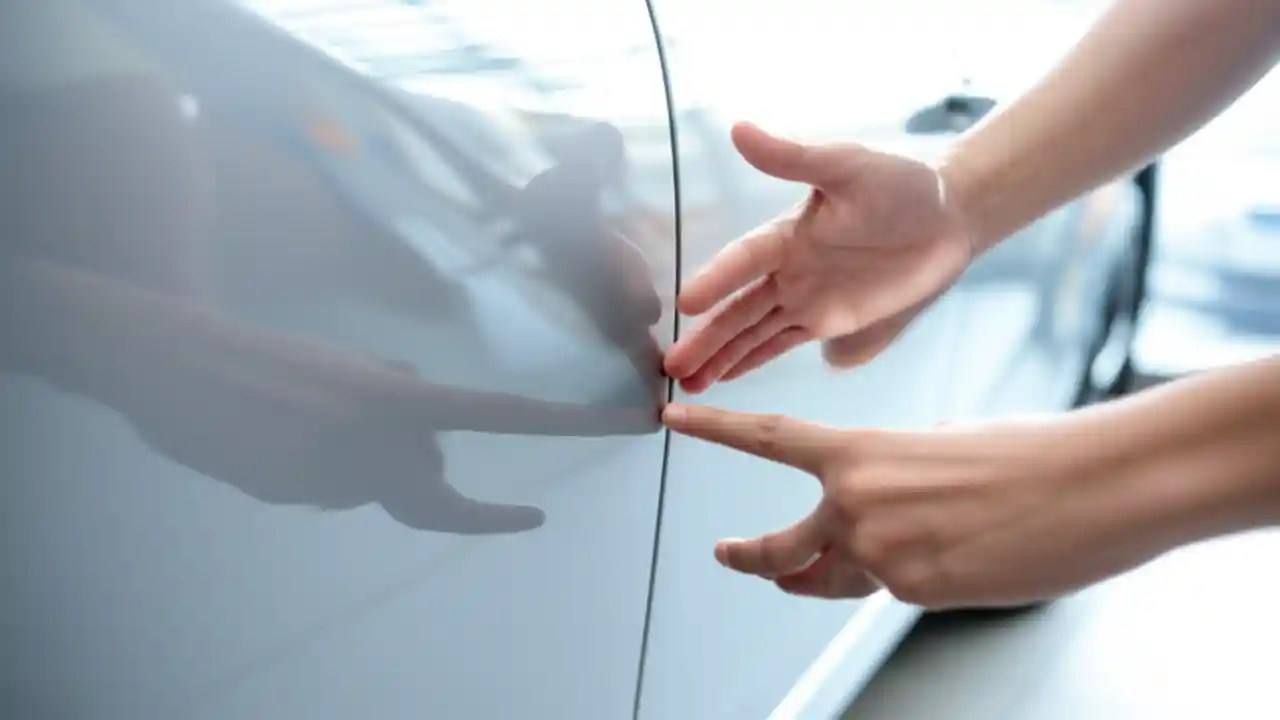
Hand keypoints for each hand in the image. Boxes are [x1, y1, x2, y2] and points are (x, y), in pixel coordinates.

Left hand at [662, 403, 1180, 608]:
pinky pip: (888, 588)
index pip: (767, 439)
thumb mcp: (939, 445)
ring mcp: (882, 557)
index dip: (713, 427)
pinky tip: (942, 559)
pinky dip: (903, 576)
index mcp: (859, 452)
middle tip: (726, 551)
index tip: (674, 415)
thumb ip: (888, 472)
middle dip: (747, 555)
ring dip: (817, 578)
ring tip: (799, 579)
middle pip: (780, 549)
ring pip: (831, 579)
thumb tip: (871, 505)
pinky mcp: (915, 594)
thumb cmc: (1027, 455)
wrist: (1093, 488)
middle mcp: (857, 507)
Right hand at [664, 123, 974, 391]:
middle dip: (705, 336)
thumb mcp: (847, 166)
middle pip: (737, 308)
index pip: (744, 260)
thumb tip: (739, 128)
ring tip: (685, 383)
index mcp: (787, 232)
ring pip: (752, 332)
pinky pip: (781, 344)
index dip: (716, 280)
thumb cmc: (899, 185)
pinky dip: (751, 361)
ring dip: (719, 357)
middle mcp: (787, 269)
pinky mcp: (827, 320)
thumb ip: (793, 157)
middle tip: (670, 365)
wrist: (947, 218)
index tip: (686, 303)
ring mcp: (804, 298)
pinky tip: (724, 378)